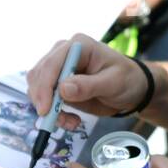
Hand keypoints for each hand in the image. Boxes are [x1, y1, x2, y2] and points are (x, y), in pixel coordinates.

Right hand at [26, 34, 148, 117]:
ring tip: (71, 122)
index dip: (45, 87)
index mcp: (78, 45)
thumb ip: (89, 86)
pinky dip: (52, 113)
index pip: (52, 63)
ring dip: (48, 109)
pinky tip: (70, 120)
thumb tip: (63, 89)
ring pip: (37, 87)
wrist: (131, 90)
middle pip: (39, 75)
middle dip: (43, 100)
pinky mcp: (57, 83)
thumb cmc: (126, 80)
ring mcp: (58, 68)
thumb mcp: (113, 83)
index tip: (45, 110)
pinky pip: (44, 98)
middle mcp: (63, 52)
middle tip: (57, 122)